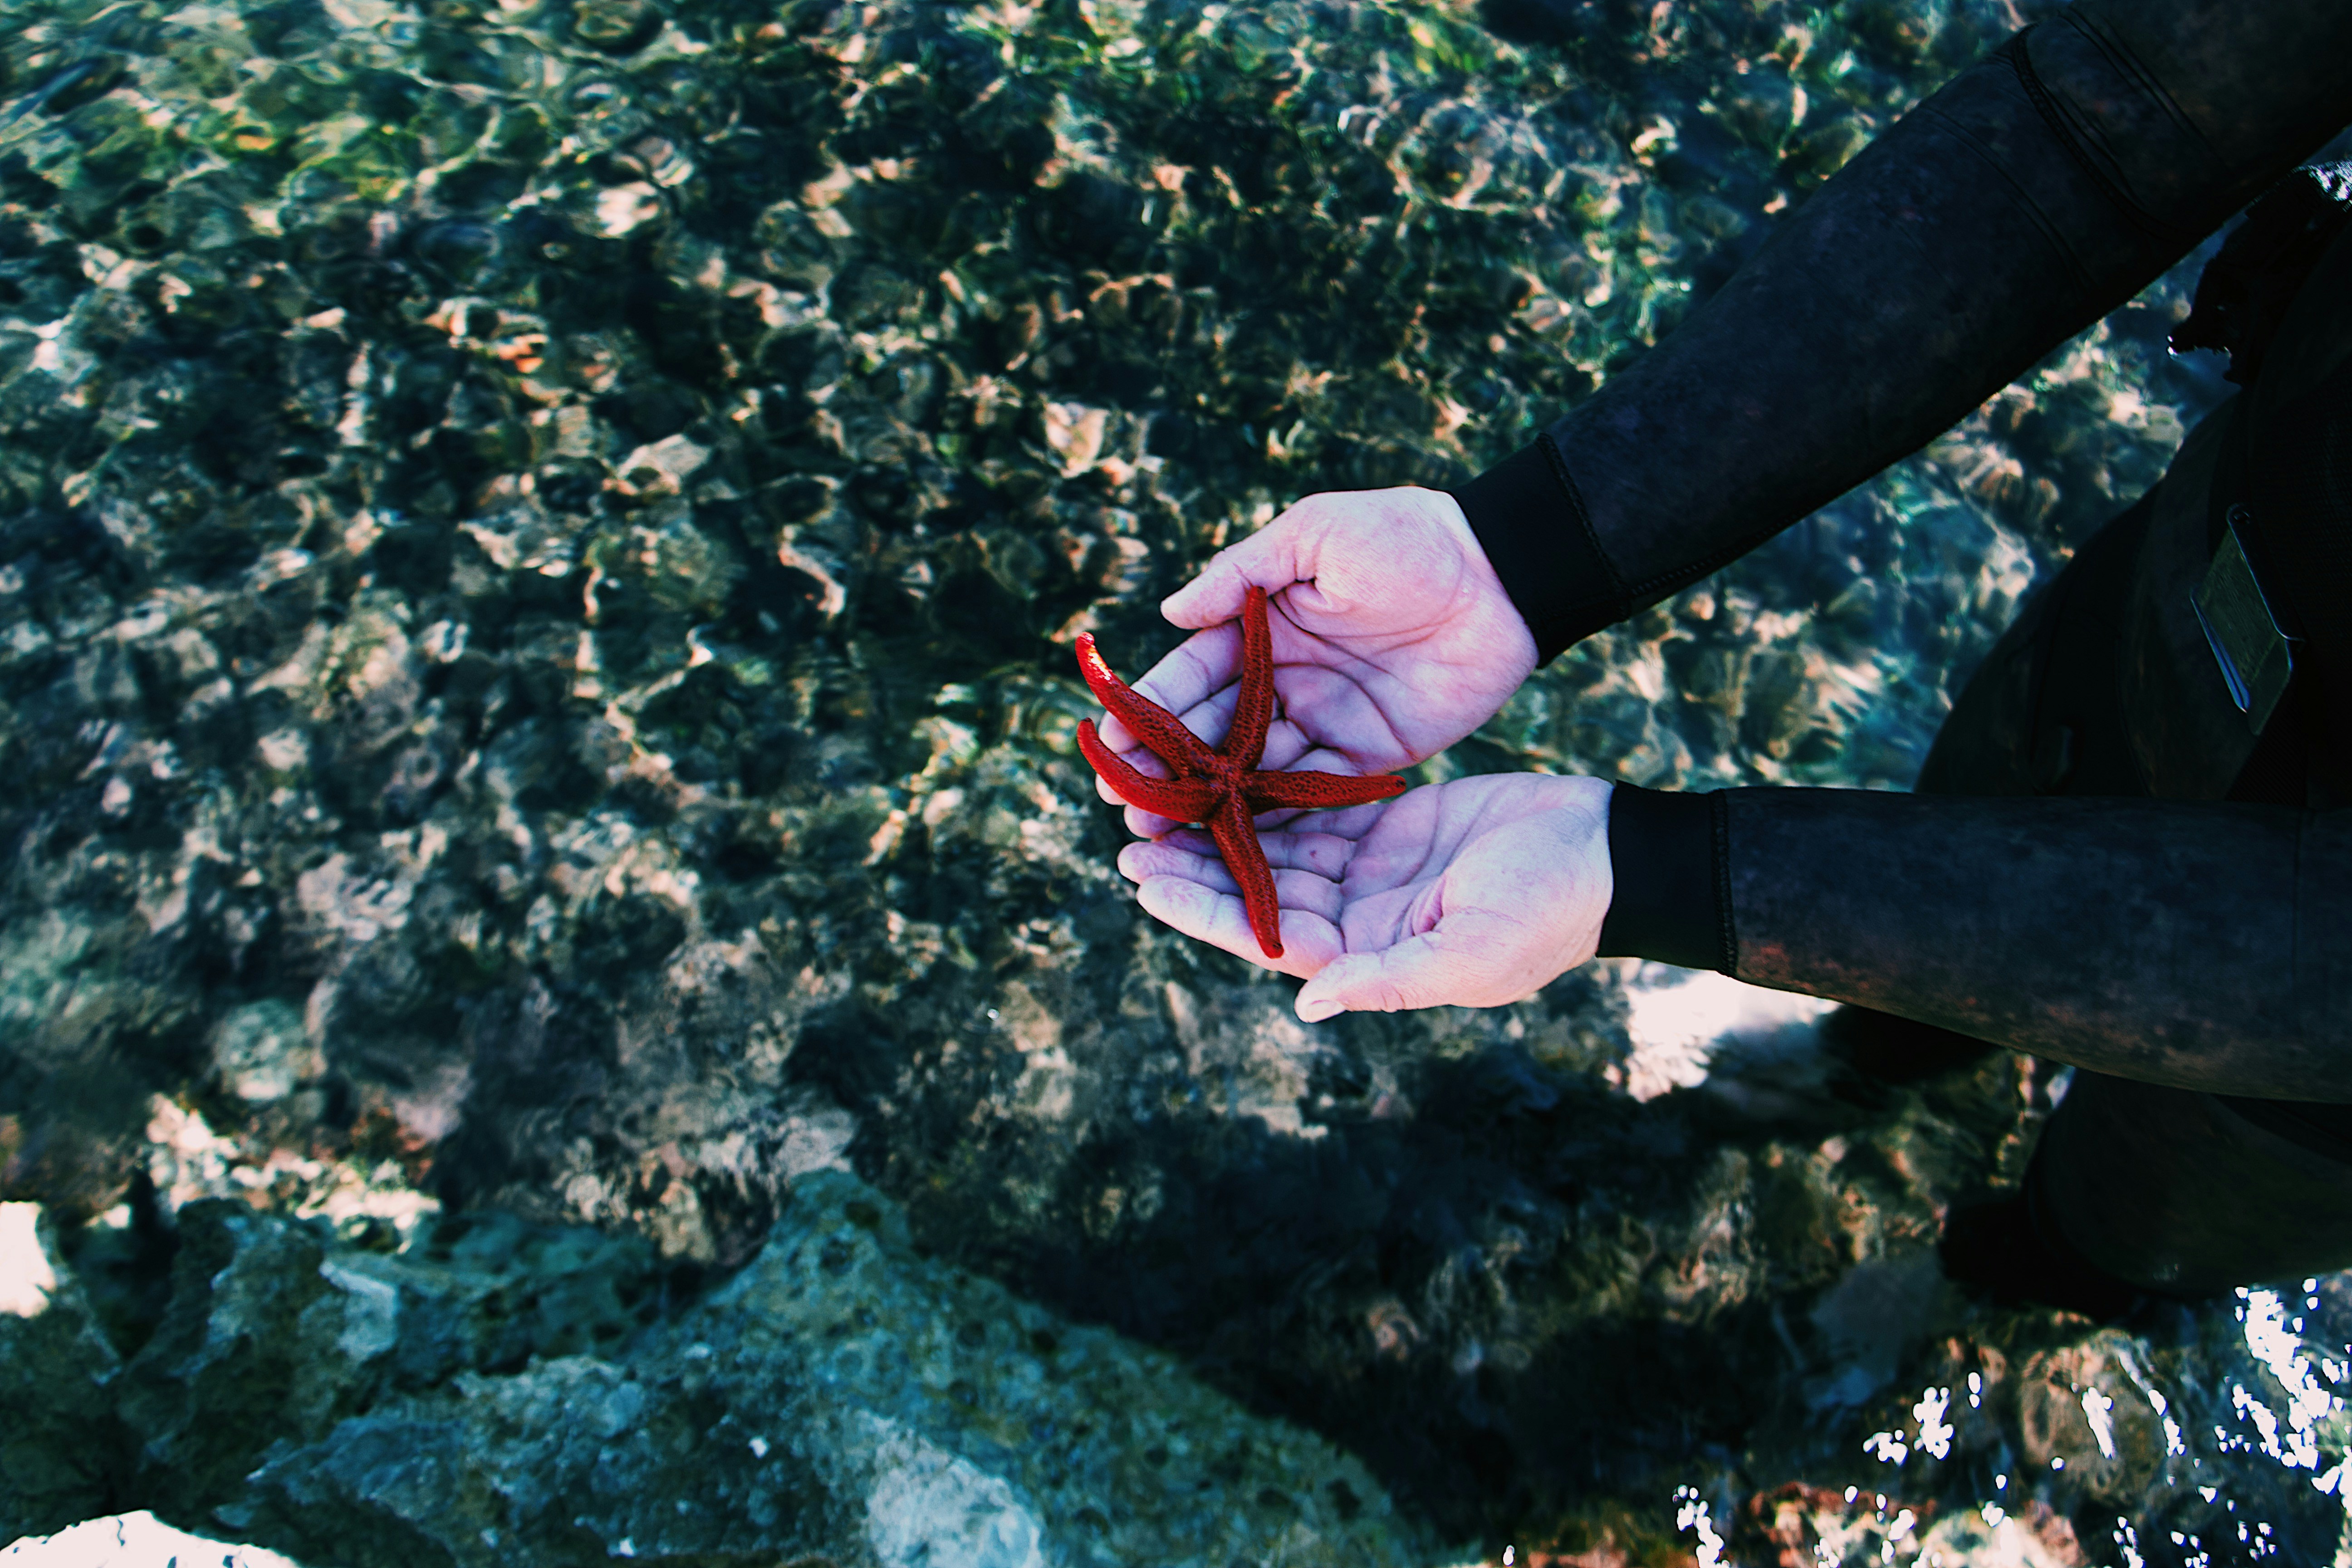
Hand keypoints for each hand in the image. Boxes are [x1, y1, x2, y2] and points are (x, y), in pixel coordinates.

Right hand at [1094, 486, 1537, 836]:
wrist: (1504, 574)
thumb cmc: (1408, 537)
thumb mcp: (1317, 534)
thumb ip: (1242, 574)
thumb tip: (1170, 614)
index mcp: (1261, 628)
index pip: (1191, 676)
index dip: (1150, 711)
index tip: (1111, 746)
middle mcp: (1284, 681)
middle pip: (1212, 736)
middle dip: (1167, 773)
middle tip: (1127, 811)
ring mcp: (1324, 722)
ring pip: (1253, 773)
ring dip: (1210, 806)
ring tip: (1166, 839)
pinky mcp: (1368, 756)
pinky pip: (1314, 792)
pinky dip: (1276, 818)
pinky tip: (1238, 844)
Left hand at [1115, 773, 1613, 1019]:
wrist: (1606, 853)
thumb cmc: (1549, 908)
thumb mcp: (1471, 951)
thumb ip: (1390, 979)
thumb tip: (1310, 1006)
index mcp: (1367, 956)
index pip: (1265, 936)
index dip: (1203, 909)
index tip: (1144, 881)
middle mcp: (1356, 920)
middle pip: (1255, 891)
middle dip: (1193, 865)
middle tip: (1127, 835)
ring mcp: (1368, 872)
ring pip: (1274, 848)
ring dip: (1219, 827)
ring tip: (1158, 797)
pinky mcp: (1384, 827)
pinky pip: (1310, 810)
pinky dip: (1265, 793)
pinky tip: (1220, 767)